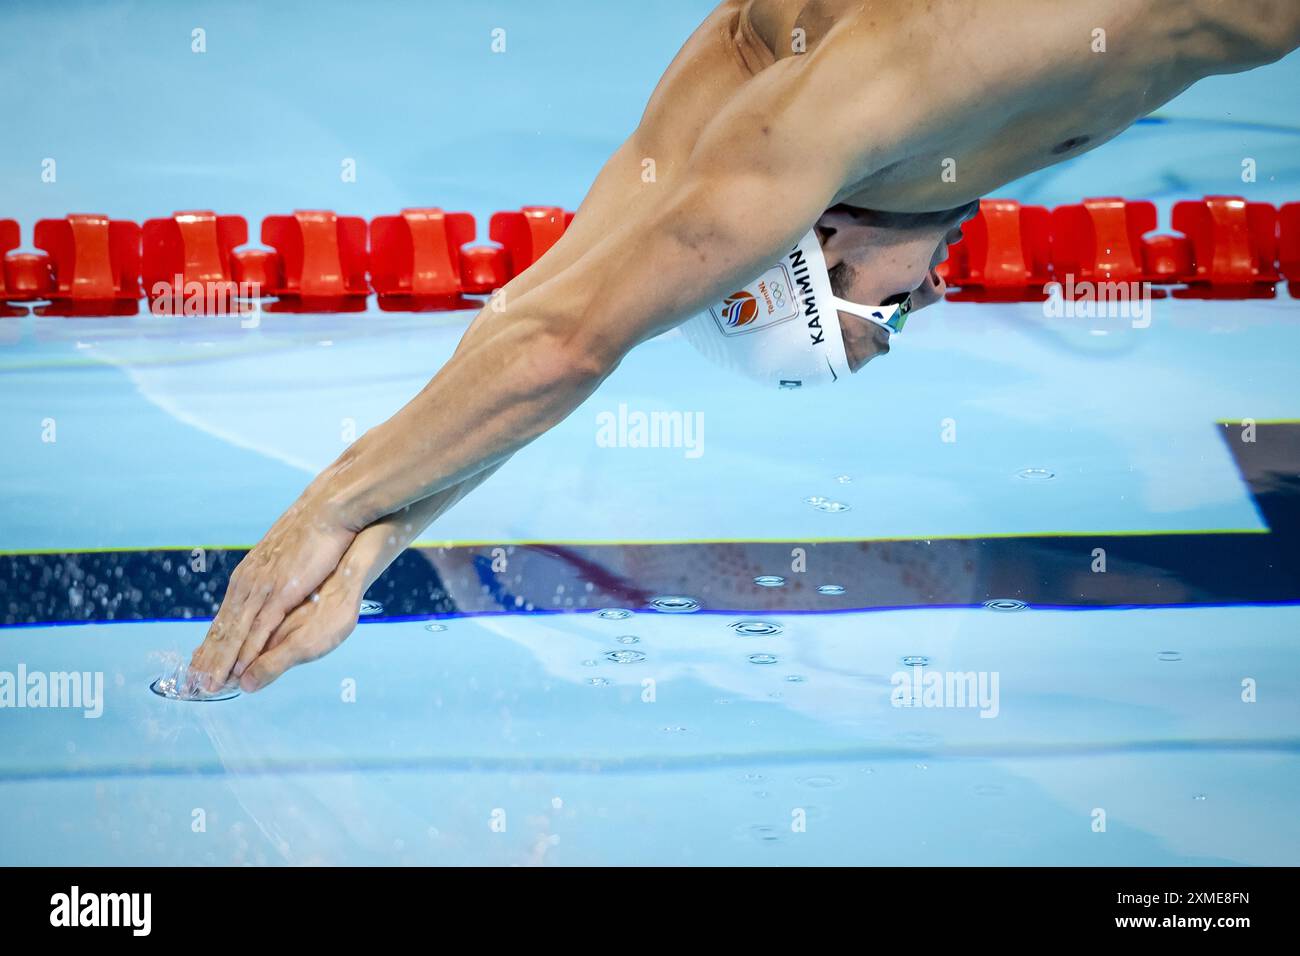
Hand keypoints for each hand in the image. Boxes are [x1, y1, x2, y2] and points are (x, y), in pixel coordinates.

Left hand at [189, 494, 356, 692]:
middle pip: (222, 629)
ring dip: (219, 662)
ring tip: (208, 686)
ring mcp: (259, 588)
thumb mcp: (285, 558)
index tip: (200, 664)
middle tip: (193, 685)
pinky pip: (257, 629)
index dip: (212, 643)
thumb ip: (274, 576)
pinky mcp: (278, 593)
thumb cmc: (311, 533)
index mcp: (248, 577)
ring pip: (233, 633)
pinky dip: (245, 652)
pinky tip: (239, 669)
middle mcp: (246, 584)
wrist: (326, 511)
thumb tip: (273, 584)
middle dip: (207, 659)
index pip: (224, 618)